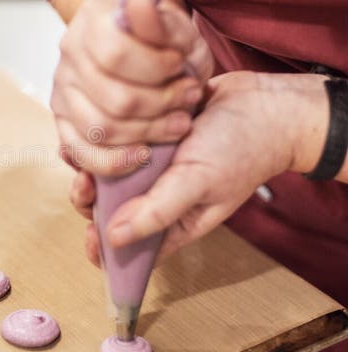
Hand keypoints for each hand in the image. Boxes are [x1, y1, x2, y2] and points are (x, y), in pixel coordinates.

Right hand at [51, 0, 213, 175]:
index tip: (180, 64)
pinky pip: (81, 153)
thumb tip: (139, 5)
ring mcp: (63, 90)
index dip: (156, 67)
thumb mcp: (175, 25)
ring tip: (178, 124)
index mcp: (92, 21)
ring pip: (100, 128)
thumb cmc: (162, 39)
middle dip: (161, 104)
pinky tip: (144, 155)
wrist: (142, 47)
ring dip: (148, 132)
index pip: (116, 54)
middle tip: (189, 98)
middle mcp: (69, 55)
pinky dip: (114, 161)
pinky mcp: (64, 122)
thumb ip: (161, 21)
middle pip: (114, 98)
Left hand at [71, 71, 328, 265]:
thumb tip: (113, 239)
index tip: (89, 233)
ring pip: (110, 176)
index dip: (104, 248)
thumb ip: (158, 212)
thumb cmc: (242, 148)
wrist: (265, 102)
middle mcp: (161, 198)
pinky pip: (119, 146)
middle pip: (111, 210)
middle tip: (85, 179)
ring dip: (93, 166)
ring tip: (85, 151)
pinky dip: (105, 140)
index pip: (131, 249)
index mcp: (174, 222)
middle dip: (90, 199)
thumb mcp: (198, 183)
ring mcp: (155, 168)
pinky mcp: (151, 140)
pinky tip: (95, 129)